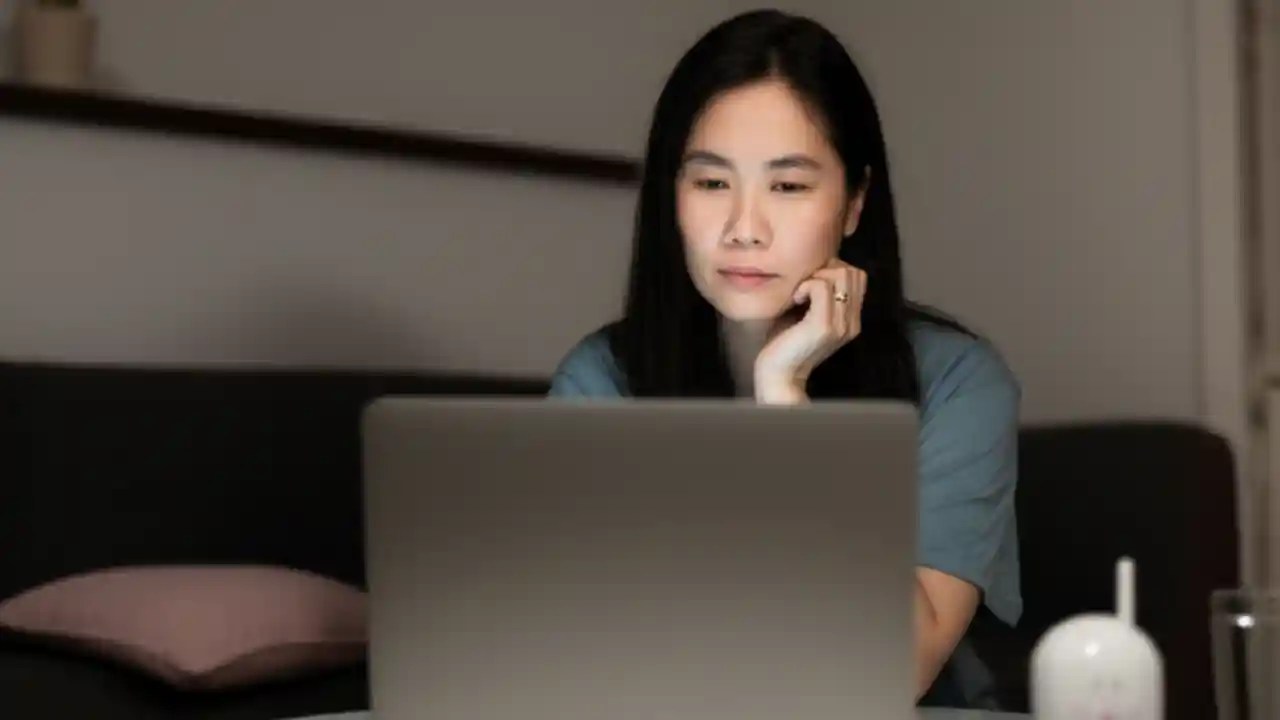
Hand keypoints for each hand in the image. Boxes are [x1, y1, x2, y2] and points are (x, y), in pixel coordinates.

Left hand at [753, 258, 866, 403]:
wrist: (779, 376)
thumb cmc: (785, 343)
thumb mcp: (807, 314)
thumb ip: (818, 294)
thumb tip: (816, 265)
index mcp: (851, 320)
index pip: (858, 276)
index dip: (835, 269)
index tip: (812, 282)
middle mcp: (852, 323)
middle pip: (854, 272)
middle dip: (826, 269)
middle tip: (805, 285)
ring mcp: (841, 325)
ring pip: (840, 275)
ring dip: (815, 276)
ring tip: (800, 293)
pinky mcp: (824, 326)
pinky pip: (821, 286)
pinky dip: (805, 285)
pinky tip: (795, 299)